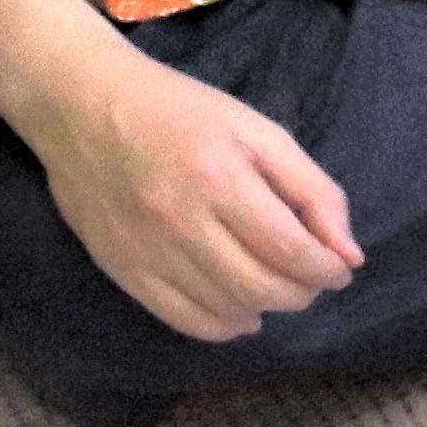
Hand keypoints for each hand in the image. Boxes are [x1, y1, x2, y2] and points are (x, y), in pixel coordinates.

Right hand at [34, 48, 361, 343]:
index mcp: (218, 178)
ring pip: (228, 311)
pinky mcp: (120, 268)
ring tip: (272, 282)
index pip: (292, 252)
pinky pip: (186, 321)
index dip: (328, 270)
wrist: (78, 103)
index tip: (337, 267)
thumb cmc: (180, 112)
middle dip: (303, 292)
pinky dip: (225, 324)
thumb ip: (313, 191)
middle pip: (262, 289)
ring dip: (266, 306)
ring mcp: (145, 249)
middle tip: (309, 277)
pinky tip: (238, 306)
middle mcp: (178, 220)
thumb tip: (349, 256)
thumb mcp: (258, 133)